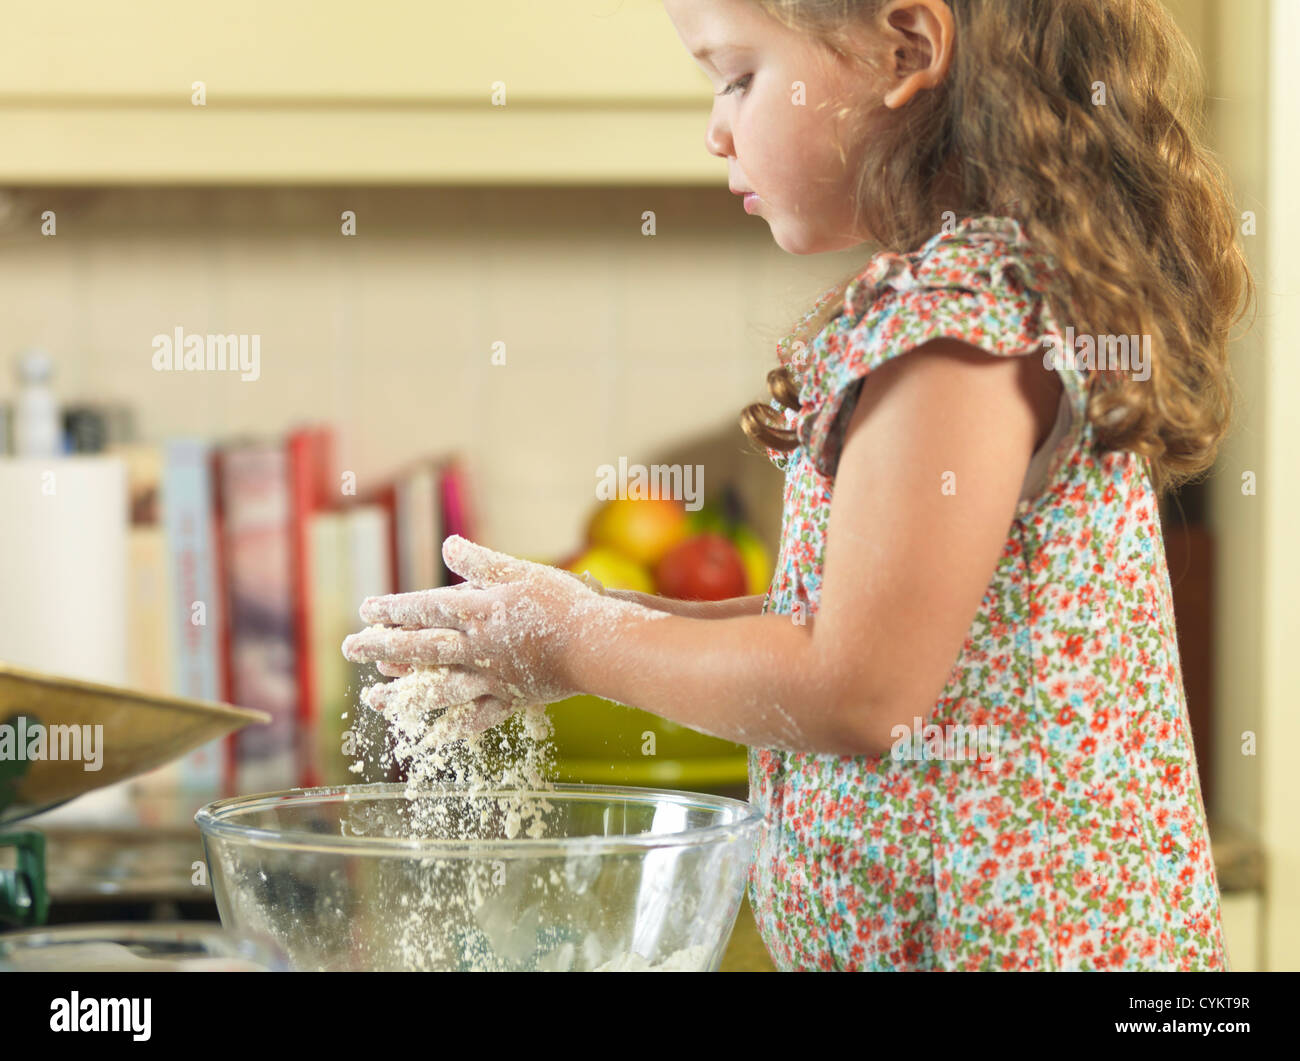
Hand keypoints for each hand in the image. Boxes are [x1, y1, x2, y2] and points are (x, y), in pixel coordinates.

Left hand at [340, 534, 604, 741]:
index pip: (425, 609)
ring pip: (438, 688)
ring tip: (373, 699)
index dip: (394, 609)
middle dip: (382, 648)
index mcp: (477, 611)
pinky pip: (477, 718)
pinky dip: (455, 729)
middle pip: (421, 648)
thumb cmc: (562, 602)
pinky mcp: (511, 698)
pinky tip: (433, 737)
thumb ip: (480, 562)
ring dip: (403, 695)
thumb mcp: (520, 571)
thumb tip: (447, 544)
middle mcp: (476, 647)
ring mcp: (491, 677)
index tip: (365, 610)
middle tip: (350, 649)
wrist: (596, 644)